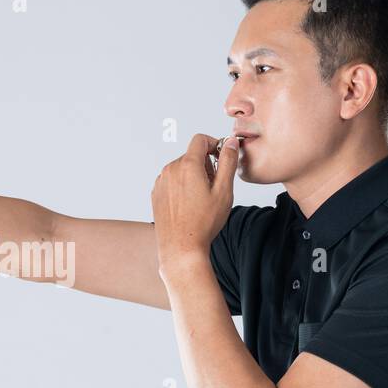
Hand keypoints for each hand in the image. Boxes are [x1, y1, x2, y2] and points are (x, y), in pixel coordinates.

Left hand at [151, 133, 239, 275]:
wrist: (181, 248)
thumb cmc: (203, 223)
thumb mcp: (224, 191)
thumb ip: (228, 162)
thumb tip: (231, 142)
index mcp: (187, 165)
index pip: (200, 140)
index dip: (214, 145)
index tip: (220, 158)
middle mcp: (170, 170)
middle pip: (191, 155)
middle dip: (205, 165)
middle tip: (214, 187)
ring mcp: (161, 181)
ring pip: (181, 168)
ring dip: (193, 176)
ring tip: (201, 199)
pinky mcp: (156, 193)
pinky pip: (172, 181)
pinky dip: (182, 186)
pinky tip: (188, 205)